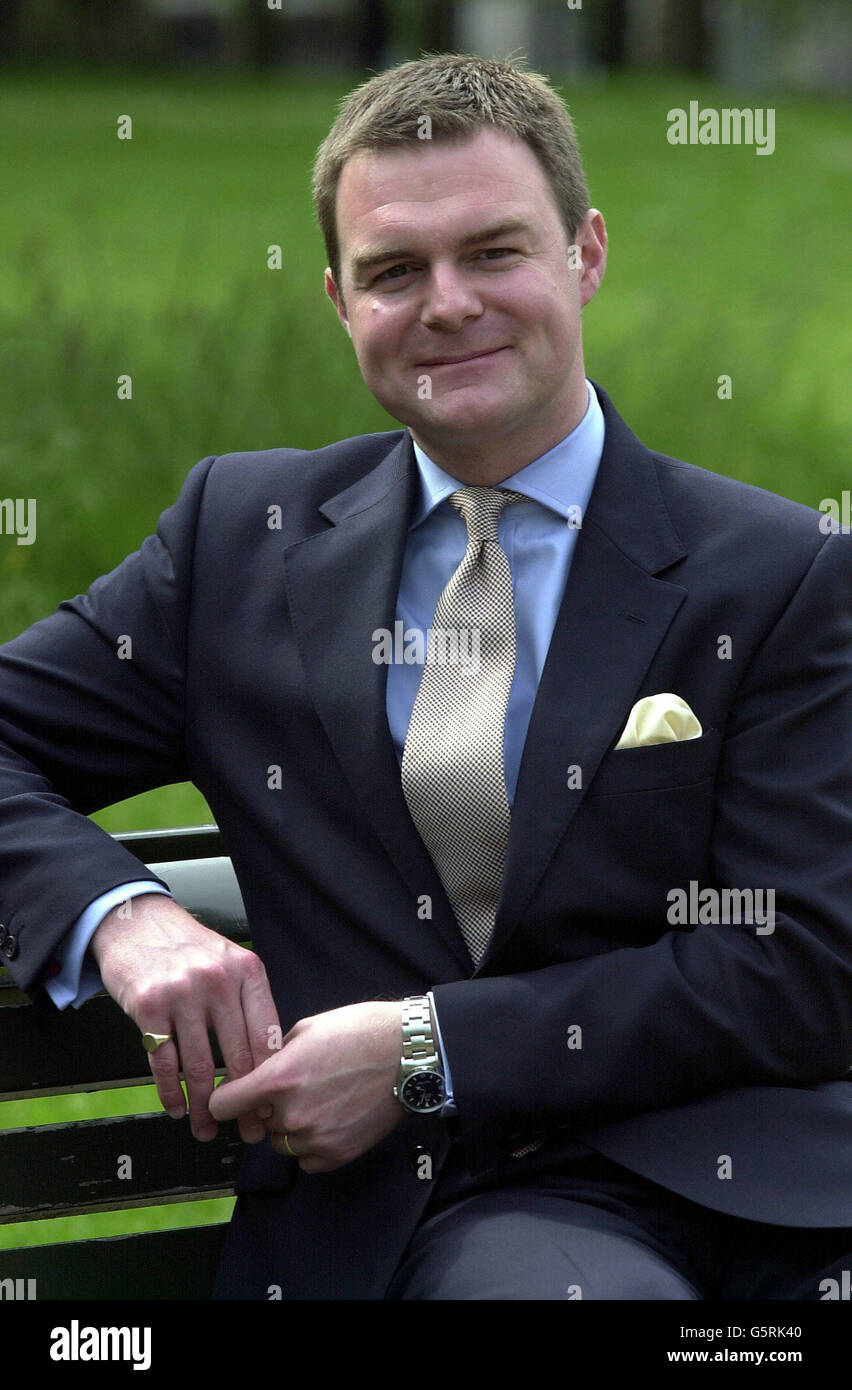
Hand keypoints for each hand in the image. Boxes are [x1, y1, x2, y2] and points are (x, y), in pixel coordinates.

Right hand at [90, 893, 279, 1143]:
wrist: (138, 922)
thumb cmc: (190, 949)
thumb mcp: (231, 962)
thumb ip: (249, 1004)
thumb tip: (269, 1064)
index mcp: (247, 972)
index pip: (267, 1036)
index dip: (271, 1079)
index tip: (272, 1107)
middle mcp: (218, 981)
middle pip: (237, 1057)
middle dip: (244, 1103)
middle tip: (249, 1131)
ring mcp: (182, 993)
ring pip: (199, 1067)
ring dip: (204, 1107)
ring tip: (208, 1128)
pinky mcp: (148, 1006)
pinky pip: (163, 1062)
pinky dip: (170, 1093)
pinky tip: (177, 1108)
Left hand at [208, 1001, 404, 1171]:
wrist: (407, 1055)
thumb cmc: (361, 1032)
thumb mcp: (307, 1028)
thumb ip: (275, 1055)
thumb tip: (258, 1069)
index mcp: (278, 1079)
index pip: (223, 1104)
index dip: (226, 1097)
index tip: (232, 1096)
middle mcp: (292, 1114)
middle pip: (257, 1123)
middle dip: (270, 1107)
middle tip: (299, 1086)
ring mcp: (315, 1138)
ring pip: (281, 1143)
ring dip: (291, 1127)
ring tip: (320, 1101)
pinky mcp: (337, 1155)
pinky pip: (306, 1160)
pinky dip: (312, 1145)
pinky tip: (331, 1120)